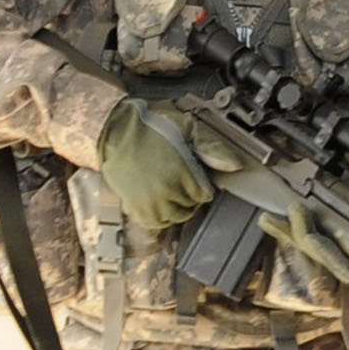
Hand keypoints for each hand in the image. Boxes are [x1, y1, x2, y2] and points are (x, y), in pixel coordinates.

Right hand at [96, 99, 214, 232]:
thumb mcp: (187, 127)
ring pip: (175, 217)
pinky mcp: (136, 209)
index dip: (201, 182)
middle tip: (176, 174)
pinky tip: (157, 197)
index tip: (192, 170)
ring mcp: (150, 203)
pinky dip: (160, 214)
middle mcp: (167, 192)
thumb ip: (212, 147)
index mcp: (182, 172)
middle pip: (192, 206)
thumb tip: (235, 165)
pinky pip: (156, 223)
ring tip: (167, 185)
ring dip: (175, 205)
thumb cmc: (149, 126)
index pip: (205, 194)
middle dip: (189, 193)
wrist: (113, 131)